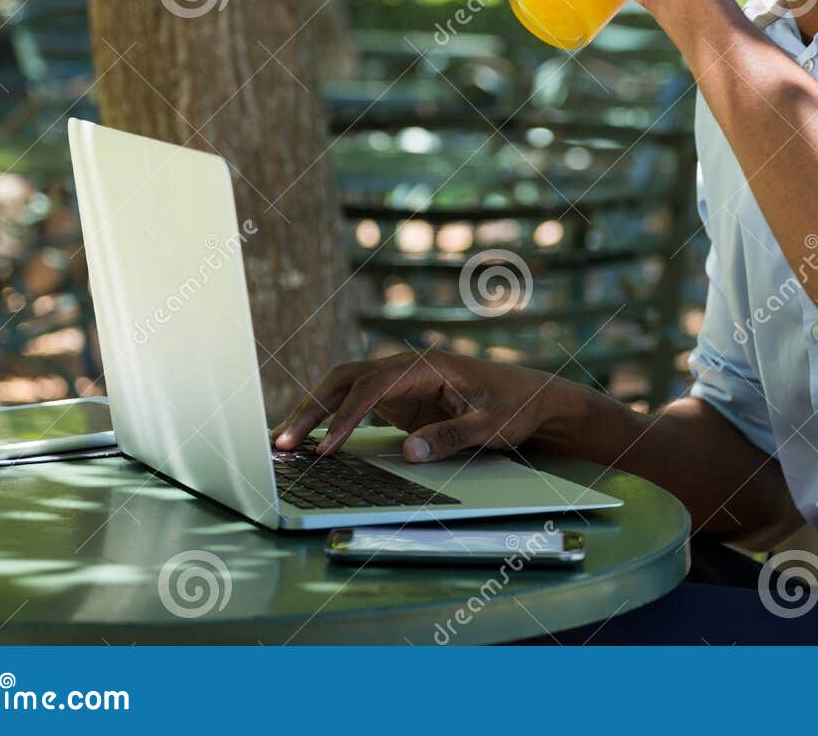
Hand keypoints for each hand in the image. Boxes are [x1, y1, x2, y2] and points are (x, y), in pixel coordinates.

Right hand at [271, 351, 577, 461]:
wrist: (534, 399)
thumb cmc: (516, 406)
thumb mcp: (490, 426)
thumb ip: (452, 437)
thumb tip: (410, 451)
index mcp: (427, 365)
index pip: (372, 385)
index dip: (346, 416)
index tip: (327, 446)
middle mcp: (408, 367)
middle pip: (347, 379)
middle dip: (312, 409)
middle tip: (284, 442)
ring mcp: (402, 382)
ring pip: (345, 388)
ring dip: (314, 411)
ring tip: (283, 441)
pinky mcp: (401, 399)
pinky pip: (356, 403)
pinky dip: (331, 418)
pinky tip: (311, 439)